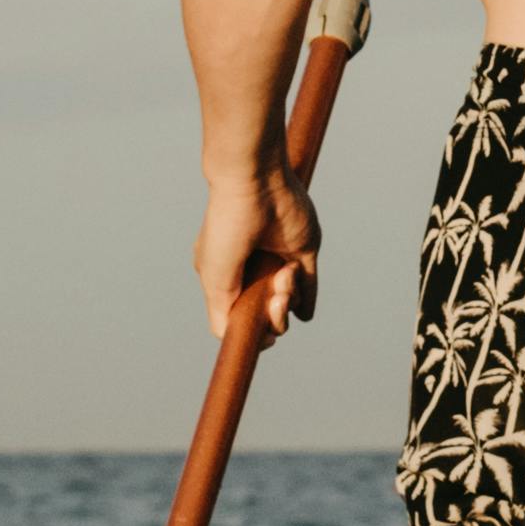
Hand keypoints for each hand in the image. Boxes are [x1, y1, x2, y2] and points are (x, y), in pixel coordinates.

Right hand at [195, 161, 320, 339]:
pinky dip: (306, 301)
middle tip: (277, 298)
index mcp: (225, 277)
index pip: (240, 317)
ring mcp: (277, 260)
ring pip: (289, 301)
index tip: (259, 332)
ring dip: (290, 296)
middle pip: (267, 314)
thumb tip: (235, 340)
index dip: (252, 327)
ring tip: (285, 275)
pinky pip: (309, 283)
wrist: (256, 185)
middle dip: (275, 314)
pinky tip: (301, 311)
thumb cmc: (228, 229)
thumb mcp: (215, 280)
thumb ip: (221, 315)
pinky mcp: (303, 249)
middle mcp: (251, 271)